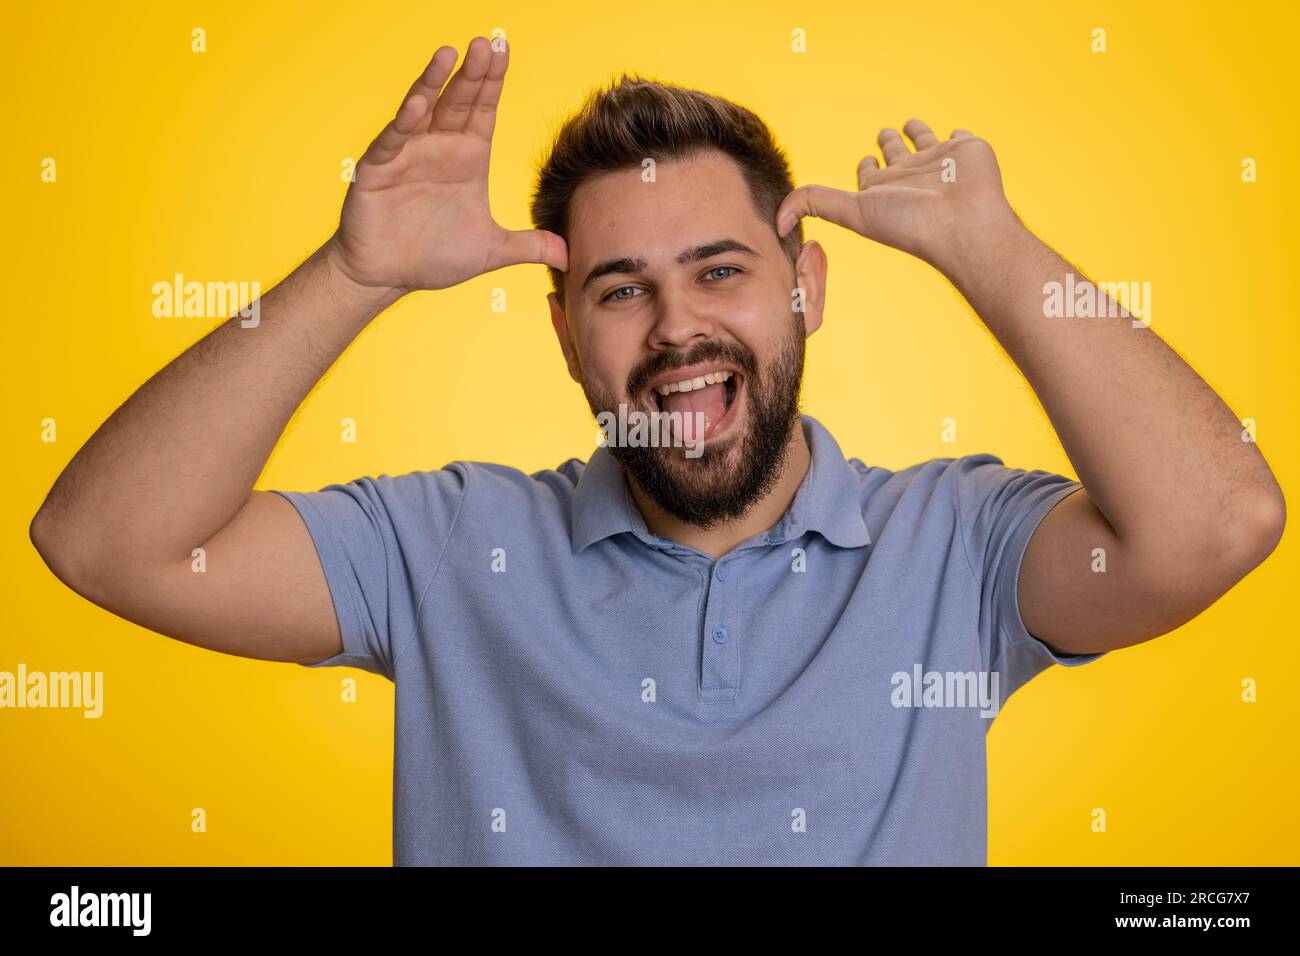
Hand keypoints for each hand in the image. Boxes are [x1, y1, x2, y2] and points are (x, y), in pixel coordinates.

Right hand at [326, 37, 567, 296]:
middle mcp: (439, 148)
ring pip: (423, 110)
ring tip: (450, 53)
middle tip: (487, 43)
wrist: (389, 276)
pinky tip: (418, 104)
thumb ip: (529, 246)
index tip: (504, 51)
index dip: (493, 82)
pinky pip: (393, 141)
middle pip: (458, 101)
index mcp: (467, 158)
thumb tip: (570, 256)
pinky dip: (404, 123)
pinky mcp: (378, 170)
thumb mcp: (491, 250)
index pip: (484, 111)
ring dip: (434, 81)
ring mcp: (407, 155)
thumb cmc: (433, 256)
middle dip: (473, 73)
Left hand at [775, 119, 1021, 270]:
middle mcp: (910, 176)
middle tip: (882, 135)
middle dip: (887, 144)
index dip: (865, 167)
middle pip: (895, 155)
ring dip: (917, 133)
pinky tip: (957, 134)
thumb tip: (777, 222)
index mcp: (884, 189)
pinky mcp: (968, 151)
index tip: (863, 162)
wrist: (963, 223)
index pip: (870, 173)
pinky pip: (962, 138)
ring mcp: (940, 163)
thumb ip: (813, 204)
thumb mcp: (852, 210)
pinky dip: (959, 135)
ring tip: (910, 125)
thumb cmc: (910, 223)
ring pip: (925, 142)